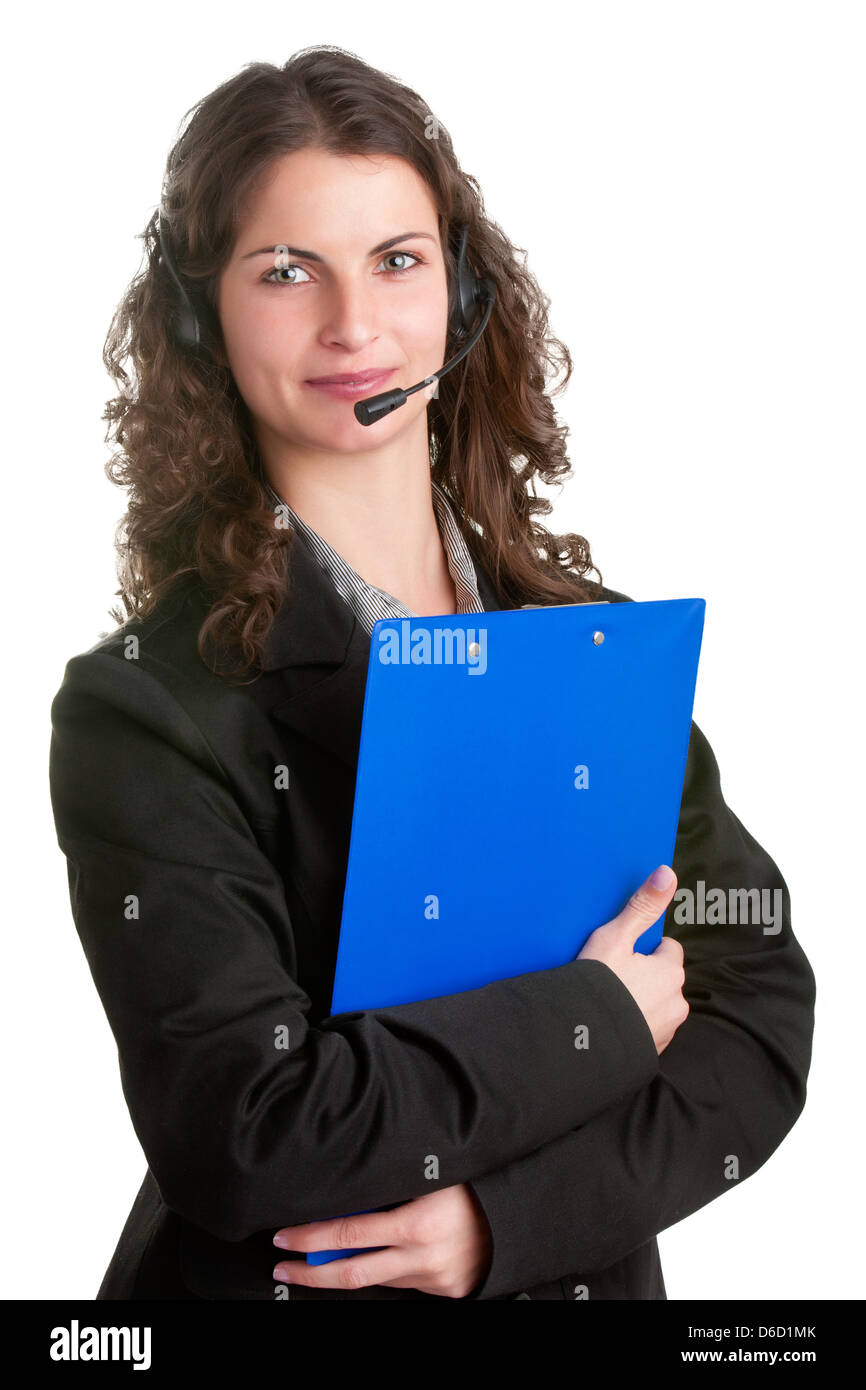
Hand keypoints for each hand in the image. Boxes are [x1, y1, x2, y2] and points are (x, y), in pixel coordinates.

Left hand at [272, 1183, 492, 1296]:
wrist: (516, 1215)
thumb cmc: (472, 1183)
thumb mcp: (430, 1174)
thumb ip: (392, 1182)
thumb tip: (345, 1185)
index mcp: (417, 1224)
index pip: (348, 1234)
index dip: (311, 1237)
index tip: (284, 1235)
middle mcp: (422, 1257)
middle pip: (351, 1273)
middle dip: (310, 1271)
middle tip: (281, 1264)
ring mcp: (432, 1279)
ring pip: (374, 1280)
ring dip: (340, 1273)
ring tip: (312, 1264)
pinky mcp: (442, 1292)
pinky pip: (401, 1282)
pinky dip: (381, 1270)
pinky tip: (368, 1259)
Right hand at [577, 863, 688, 1053]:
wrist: (580, 1040)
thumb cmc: (599, 984)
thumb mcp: (615, 937)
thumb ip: (642, 906)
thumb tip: (667, 872)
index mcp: (671, 972)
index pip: (669, 949)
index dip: (645, 949)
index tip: (623, 954)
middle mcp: (677, 1002)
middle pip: (664, 978)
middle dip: (645, 976)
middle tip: (613, 978)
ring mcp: (666, 1030)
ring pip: (657, 1005)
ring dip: (641, 1002)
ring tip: (610, 1002)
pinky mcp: (653, 1052)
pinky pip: (647, 1029)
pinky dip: (635, 1025)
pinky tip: (612, 1023)